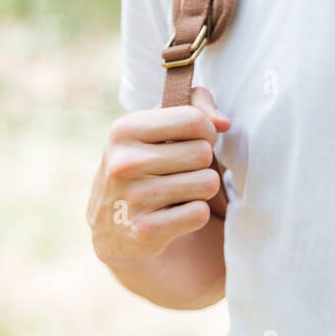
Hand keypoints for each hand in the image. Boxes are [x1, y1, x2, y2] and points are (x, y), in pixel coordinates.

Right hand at [87, 88, 230, 267]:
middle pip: (203, 153)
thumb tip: (224, 123)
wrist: (110, 226)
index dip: (205, 131)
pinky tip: (173, 213)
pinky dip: (195, 214)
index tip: (195, 140)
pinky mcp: (145, 231)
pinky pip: (200, 213)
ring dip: (201, 188)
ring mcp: (132, 199)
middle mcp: (123, 163)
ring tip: (178, 191)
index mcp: (124, 130)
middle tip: (182, 171)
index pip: (193, 120)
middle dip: (202, 163)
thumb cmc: (144, 163)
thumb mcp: (156, 126)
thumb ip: (194, 104)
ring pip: (207, 183)